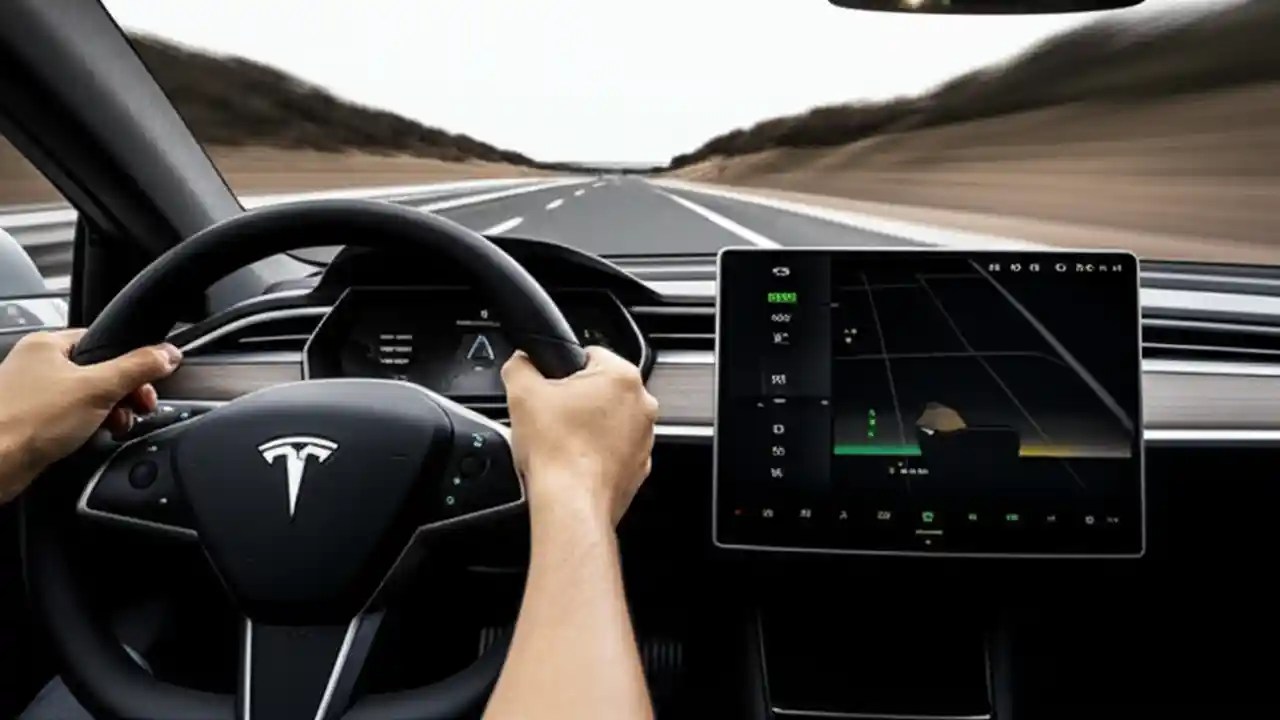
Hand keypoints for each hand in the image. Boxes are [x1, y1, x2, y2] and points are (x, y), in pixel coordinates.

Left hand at [0, 329, 181, 503]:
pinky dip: (88, 427)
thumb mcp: (98, 388)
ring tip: (114, 426)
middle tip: (137, 407)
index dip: (132, 362)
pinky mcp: (33, 423)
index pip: (103, 342)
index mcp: (47, 345)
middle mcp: (37, 366)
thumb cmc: (28, 421)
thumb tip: (167, 353)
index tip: (149, 383)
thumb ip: (137, 368)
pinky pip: (73, 419)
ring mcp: (34, 396)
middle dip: (123, 394)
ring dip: (109, 413)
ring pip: (88, 398)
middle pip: (100, 372)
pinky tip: (93, 437)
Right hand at [501, 346, 657, 525]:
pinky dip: (596, 453)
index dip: (561, 370)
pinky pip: (614, 450)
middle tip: (551, 416)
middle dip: (576, 399)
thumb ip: (520, 365)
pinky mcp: (639, 466)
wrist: (570, 504)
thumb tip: (521, 362)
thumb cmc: (556, 452)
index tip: (549, 387)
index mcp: (621, 377)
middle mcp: (642, 405)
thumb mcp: (522, 393)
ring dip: (587, 426)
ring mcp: (644, 438)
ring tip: (561, 440)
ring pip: (608, 420)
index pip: (589, 354)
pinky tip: (573, 460)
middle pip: (600, 389)